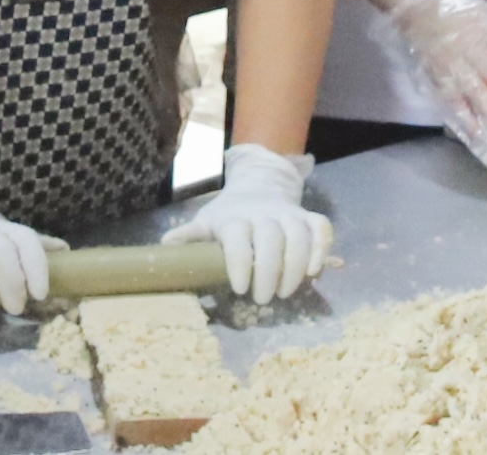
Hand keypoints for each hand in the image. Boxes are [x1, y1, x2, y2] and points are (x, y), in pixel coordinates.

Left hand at [160, 143, 331, 304]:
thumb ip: (191, 235)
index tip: (239, 288)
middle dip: (269, 271)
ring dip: (296, 265)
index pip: (238, 237)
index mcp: (235, 218)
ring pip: (299, 234)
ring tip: (286, 292)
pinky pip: (321, 228)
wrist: (258, 187)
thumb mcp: (207, 222)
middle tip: (263, 298)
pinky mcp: (309, 218)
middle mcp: (264, 214)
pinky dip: (321, 248)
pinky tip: (315, 272)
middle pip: (271, 238)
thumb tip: (165, 246)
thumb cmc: (229, 215)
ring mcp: (289, 215)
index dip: (240, 262)